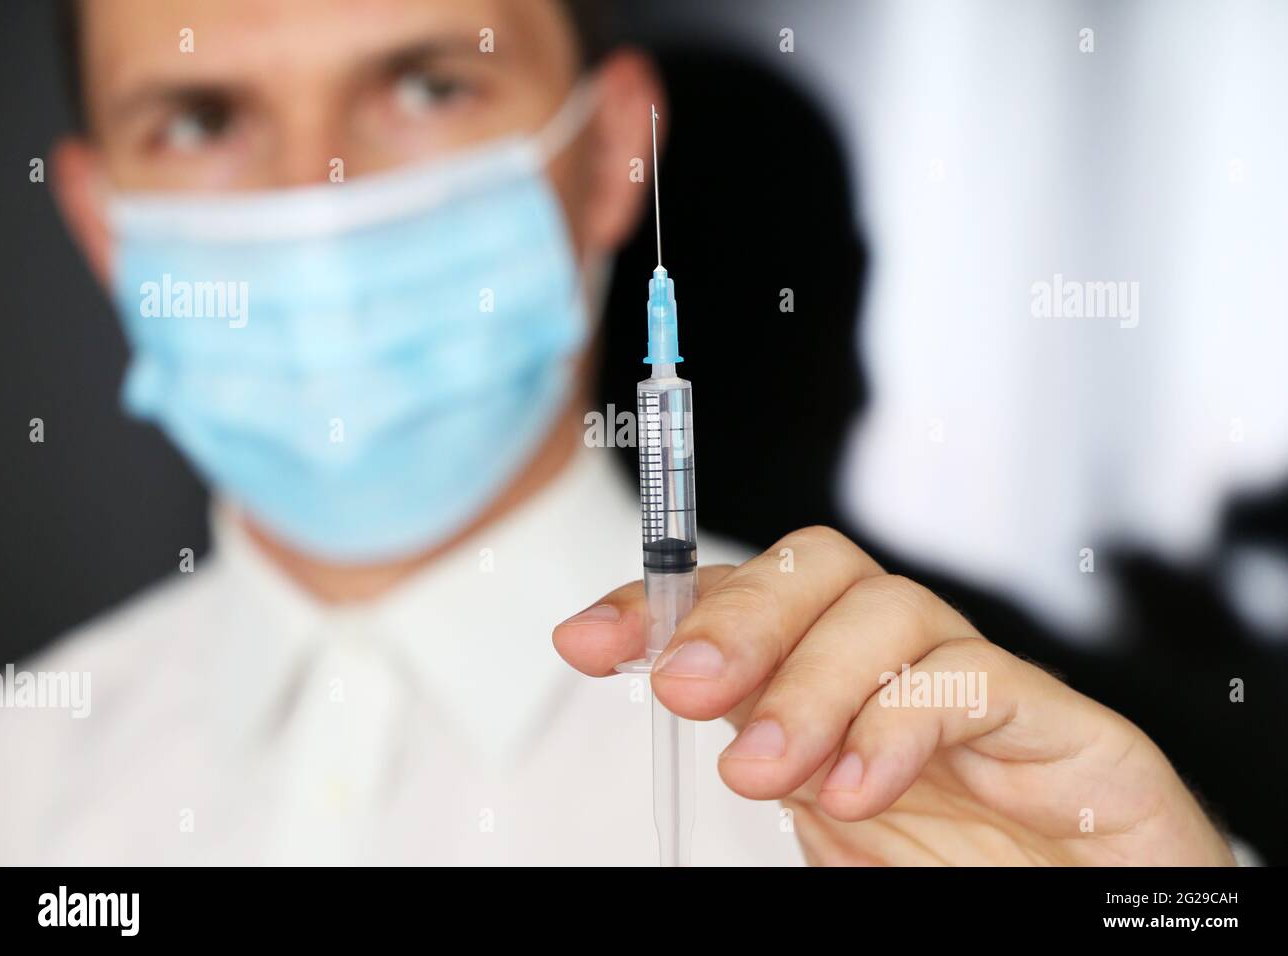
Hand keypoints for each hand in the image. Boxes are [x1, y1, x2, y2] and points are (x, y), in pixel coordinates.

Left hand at [553, 527, 1235, 865]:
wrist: (1091, 914)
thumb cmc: (961, 873)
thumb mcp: (827, 816)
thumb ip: (767, 755)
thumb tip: (671, 698)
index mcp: (839, 679)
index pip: (746, 599)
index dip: (661, 604)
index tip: (586, 640)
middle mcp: (904, 665)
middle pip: (820, 570)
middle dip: (737, 618)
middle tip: (682, 687)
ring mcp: (985, 686)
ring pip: (891, 610)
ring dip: (811, 682)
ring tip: (764, 770)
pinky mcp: (1063, 726)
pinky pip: (977, 683)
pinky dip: (901, 724)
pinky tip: (856, 786)